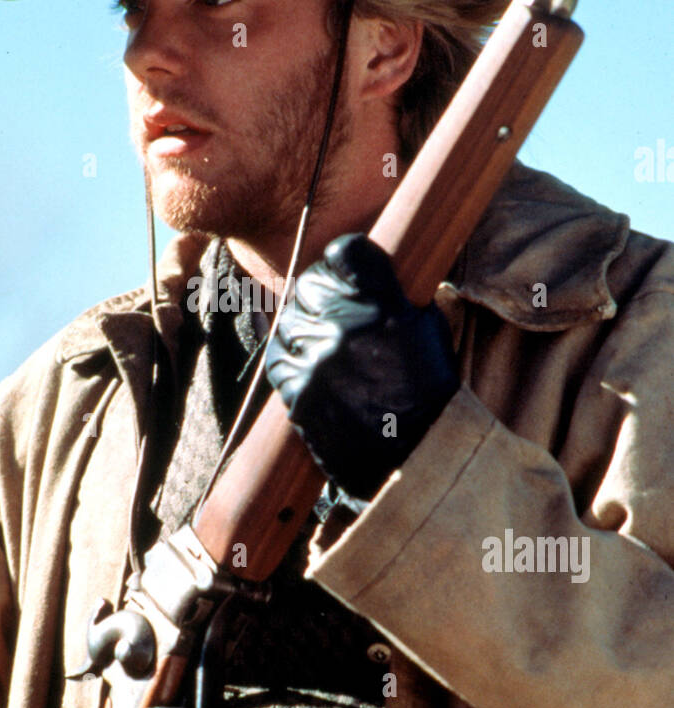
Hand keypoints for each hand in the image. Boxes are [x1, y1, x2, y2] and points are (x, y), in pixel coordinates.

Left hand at [265, 234, 458, 500]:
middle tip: (331, 310)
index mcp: (387, 306)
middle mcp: (349, 328)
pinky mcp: (298, 393)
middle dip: (319, 294)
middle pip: (310, 284)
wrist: (416, 456)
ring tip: (323, 345)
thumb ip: (392, 294)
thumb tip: (362, 269)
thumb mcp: (426, 328)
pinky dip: (290, 360)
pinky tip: (311, 369)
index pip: (345, 251)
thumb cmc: (428, 392)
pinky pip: (278, 359)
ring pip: (288, 320)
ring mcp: (318, 362)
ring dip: (301, 327)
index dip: (341, 258)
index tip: (342, 268)